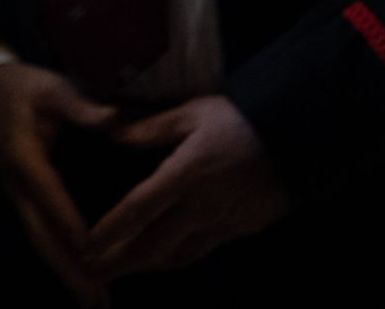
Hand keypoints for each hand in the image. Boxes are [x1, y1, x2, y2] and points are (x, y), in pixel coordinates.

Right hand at [0, 59, 118, 305]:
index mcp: (23, 154)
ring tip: (94, 299)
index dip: (66, 221)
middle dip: (67, 266)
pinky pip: (41, 232)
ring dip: (66, 271)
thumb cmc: (26, 88)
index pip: (46, 191)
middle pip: (40, 231)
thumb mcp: (52, 87)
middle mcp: (16, 182)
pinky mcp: (24, 198)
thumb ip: (79, 105)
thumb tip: (112, 118)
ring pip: (40, 238)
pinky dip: (61, 257)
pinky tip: (82, 277)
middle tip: (94, 296)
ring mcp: (18, 193)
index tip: (89, 249)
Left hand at [88, 96, 289, 278]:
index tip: (86, 246)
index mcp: (182, 177)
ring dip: (150, 266)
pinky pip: (204, 248)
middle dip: (121, 262)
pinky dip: (179, 255)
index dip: (109, 231)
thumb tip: (114, 135)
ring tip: (125, 269)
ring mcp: (223, 224)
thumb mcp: (192, 113)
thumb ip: (151, 128)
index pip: (136, 211)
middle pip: (153, 246)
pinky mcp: (243, 230)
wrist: (298, 138)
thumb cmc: (240, 119)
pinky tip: (167, 255)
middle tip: (94, 272)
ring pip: (179, 255)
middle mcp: (200, 209)